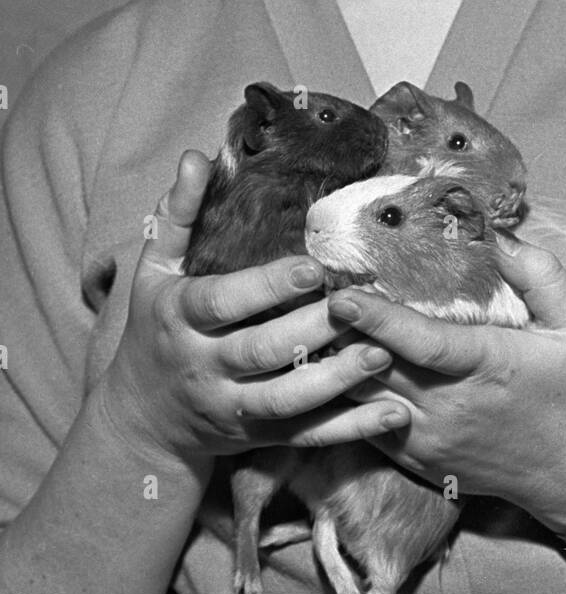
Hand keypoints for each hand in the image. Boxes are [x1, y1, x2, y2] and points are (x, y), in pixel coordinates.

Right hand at [95, 151, 411, 468]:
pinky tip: (394, 412)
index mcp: (181, 318)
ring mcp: (234, 408)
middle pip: (261, 352)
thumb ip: (178, 213)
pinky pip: (308, 436)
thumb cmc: (155, 326)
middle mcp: (206, 366)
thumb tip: (196, 156)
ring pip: (287, 400)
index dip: (267, 287)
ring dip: (338, 380)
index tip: (312, 268)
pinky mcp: (260, 437)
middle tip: (360, 304)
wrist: (142, 418)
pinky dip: (351, 429)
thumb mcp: (154, 269)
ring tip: (383, 353)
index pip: (223, 302)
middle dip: (312, 330)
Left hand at [326, 238, 565, 535]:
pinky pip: (364, 426)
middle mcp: (449, 405)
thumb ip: (539, 275)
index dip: (377, 318)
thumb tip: (501, 236)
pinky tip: (326, 366)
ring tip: (309, 326)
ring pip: (360, 399)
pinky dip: (342, 397)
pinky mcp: (415, 459)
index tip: (342, 295)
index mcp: (484, 365)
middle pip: (376, 368)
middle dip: (339, 333)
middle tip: (309, 294)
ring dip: (334, 363)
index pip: (420, 343)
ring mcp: (427, 438)